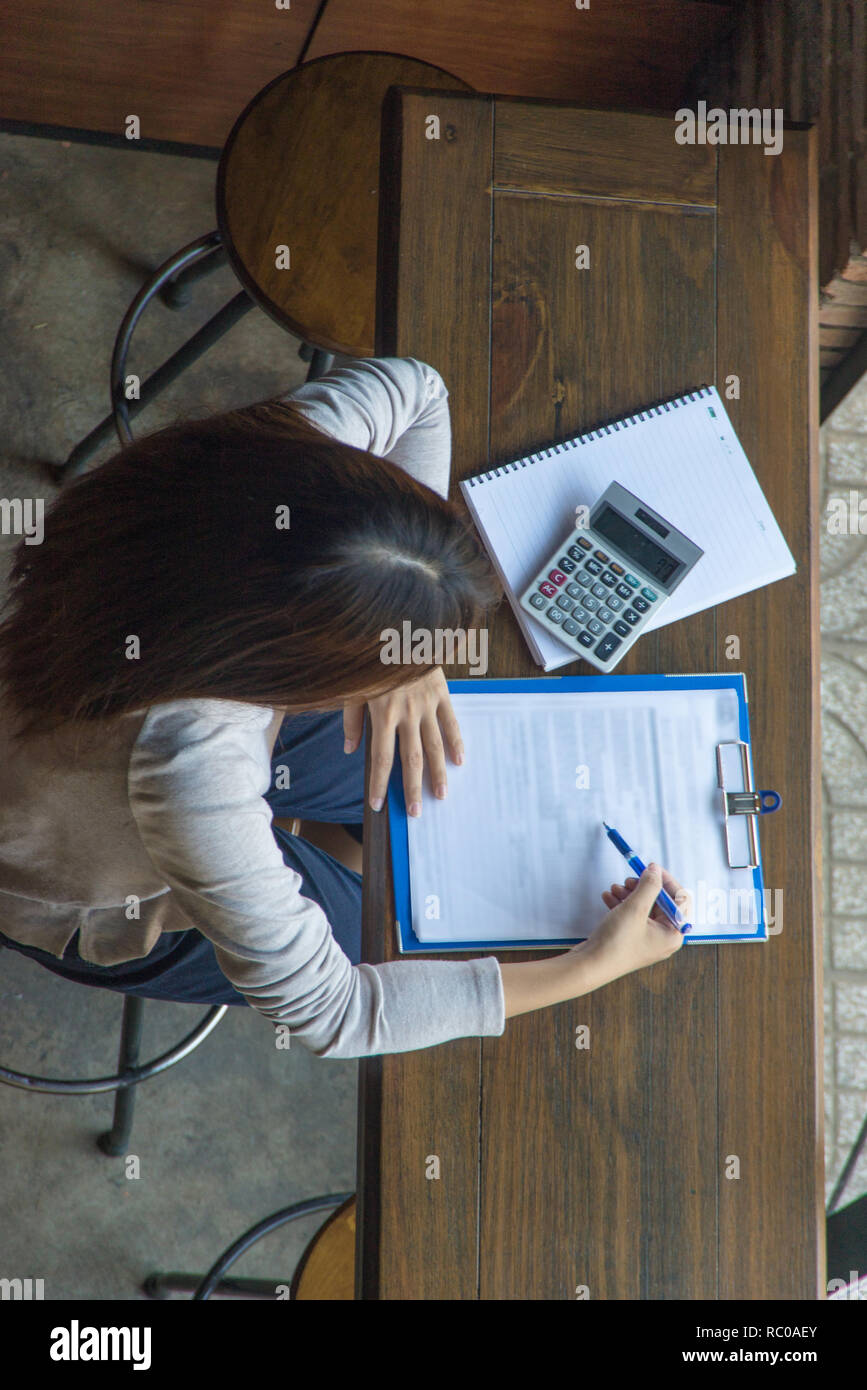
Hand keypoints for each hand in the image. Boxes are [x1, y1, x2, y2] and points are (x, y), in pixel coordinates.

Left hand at [342, 668, 463, 816]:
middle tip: (416, 813)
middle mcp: (406, 714)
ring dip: (438, 773)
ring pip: (434, 746)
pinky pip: (451, 722)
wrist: (398, 628)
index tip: (378, 804)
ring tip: (442, 795)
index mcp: (382, 714)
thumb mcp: (353, 688)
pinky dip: (456, 742)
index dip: (378, 783)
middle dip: (412, 788)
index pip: (380, 758)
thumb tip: (349, 750)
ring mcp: (426, 704)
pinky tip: (460, 761)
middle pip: (411, 759)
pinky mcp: (441, 693)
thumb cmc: (370, 660)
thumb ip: (351, 721)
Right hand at [576, 864, 689, 984]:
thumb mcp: (635, 908)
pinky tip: (608, 897)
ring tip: (615, 888)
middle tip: (630, 878)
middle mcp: (663, 938)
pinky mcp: (631, 939)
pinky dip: (622, 904)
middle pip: (661, 902)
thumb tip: (655, 870)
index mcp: (673, 934)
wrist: (591, 965)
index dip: (666, 881)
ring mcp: (647, 939)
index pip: (680, 900)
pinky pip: (632, 916)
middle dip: (644, 887)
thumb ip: (649, 886)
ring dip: (630, 894)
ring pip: (644, 907)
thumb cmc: (617, 943)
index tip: (651, 868)